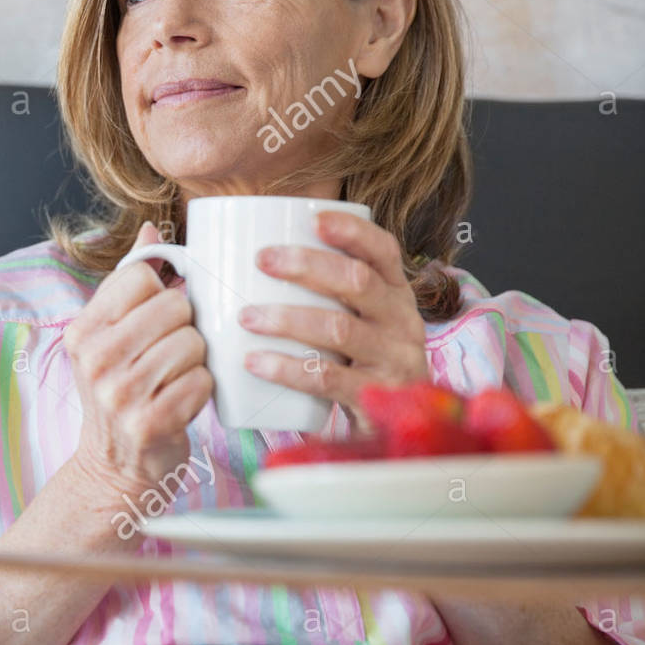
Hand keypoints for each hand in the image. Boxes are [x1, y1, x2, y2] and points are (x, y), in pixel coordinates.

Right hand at [63, 221, 214, 498]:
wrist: (114, 469)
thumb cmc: (121, 393)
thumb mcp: (112, 337)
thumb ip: (130, 284)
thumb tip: (152, 229)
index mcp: (82, 331)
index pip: (139, 276)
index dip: (162, 292)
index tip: (159, 317)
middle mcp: (94, 359)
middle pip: (174, 307)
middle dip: (186, 327)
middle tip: (172, 353)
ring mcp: (119, 394)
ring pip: (192, 343)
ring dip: (197, 360)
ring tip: (178, 377)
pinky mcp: (149, 423)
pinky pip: (202, 381)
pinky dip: (202, 390)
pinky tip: (185, 401)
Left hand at [236, 209, 428, 425]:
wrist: (397, 426)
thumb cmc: (360, 360)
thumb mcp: (360, 321)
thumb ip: (324, 293)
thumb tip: (242, 263)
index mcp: (396, 293)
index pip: (383, 251)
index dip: (352, 232)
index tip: (314, 218)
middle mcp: (402, 321)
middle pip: (357, 282)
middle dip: (306, 266)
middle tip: (262, 259)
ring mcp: (392, 359)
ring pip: (339, 328)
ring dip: (288, 318)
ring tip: (247, 316)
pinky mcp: (374, 396)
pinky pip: (327, 379)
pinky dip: (288, 368)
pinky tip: (256, 362)